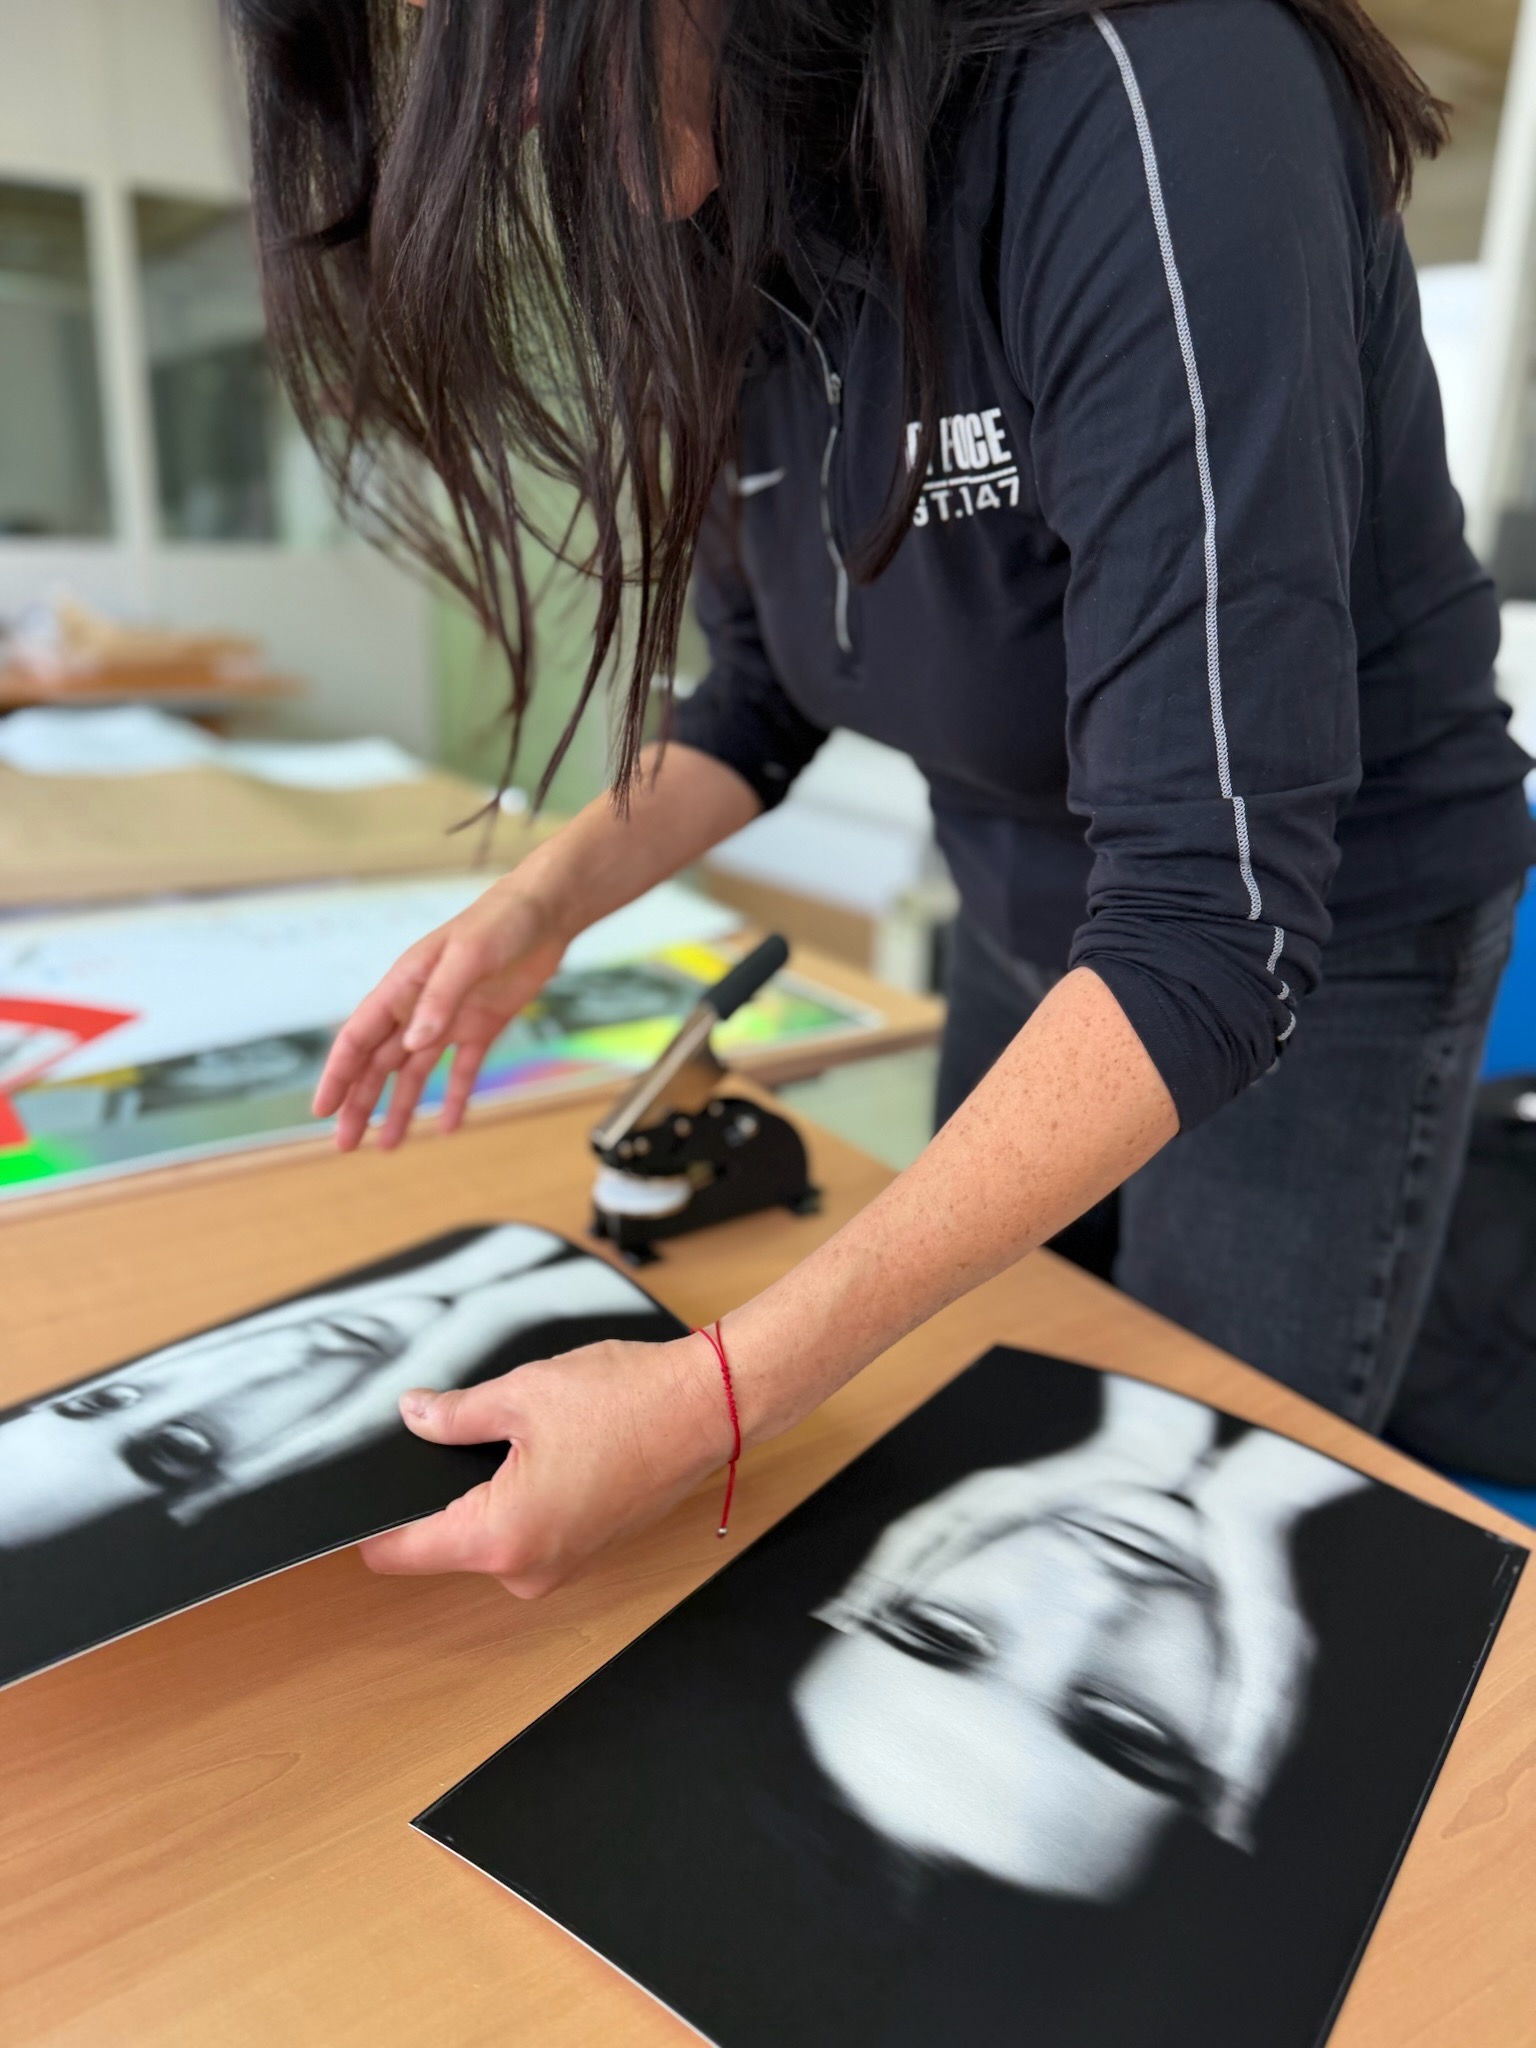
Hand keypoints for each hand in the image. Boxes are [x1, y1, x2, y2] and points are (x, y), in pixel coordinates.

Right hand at [312, 875, 568, 1149]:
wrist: (545, 911)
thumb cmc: (499, 922)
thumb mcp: (468, 956)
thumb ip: (440, 999)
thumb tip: (413, 1043)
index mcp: (403, 986)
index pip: (359, 1037)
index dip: (338, 1075)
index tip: (322, 1110)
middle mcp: (419, 1007)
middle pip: (379, 1063)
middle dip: (360, 1103)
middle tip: (344, 1144)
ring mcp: (449, 1019)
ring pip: (415, 1073)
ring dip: (401, 1107)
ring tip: (387, 1146)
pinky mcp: (482, 1027)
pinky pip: (463, 1069)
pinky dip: (456, 1097)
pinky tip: (448, 1127)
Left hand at [357, 1335, 729, 1596]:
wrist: (706, 1407)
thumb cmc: (626, 1402)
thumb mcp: (520, 1394)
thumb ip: (453, 1415)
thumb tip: (413, 1416)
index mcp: (503, 1539)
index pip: (401, 1553)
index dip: (373, 1524)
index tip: (359, 1497)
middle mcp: (529, 1570)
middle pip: (444, 1544)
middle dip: (440, 1494)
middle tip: (455, 1434)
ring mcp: (561, 1566)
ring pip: (489, 1538)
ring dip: (486, 1495)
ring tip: (518, 1437)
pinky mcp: (584, 1551)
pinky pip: (528, 1534)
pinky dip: (522, 1499)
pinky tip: (548, 1451)